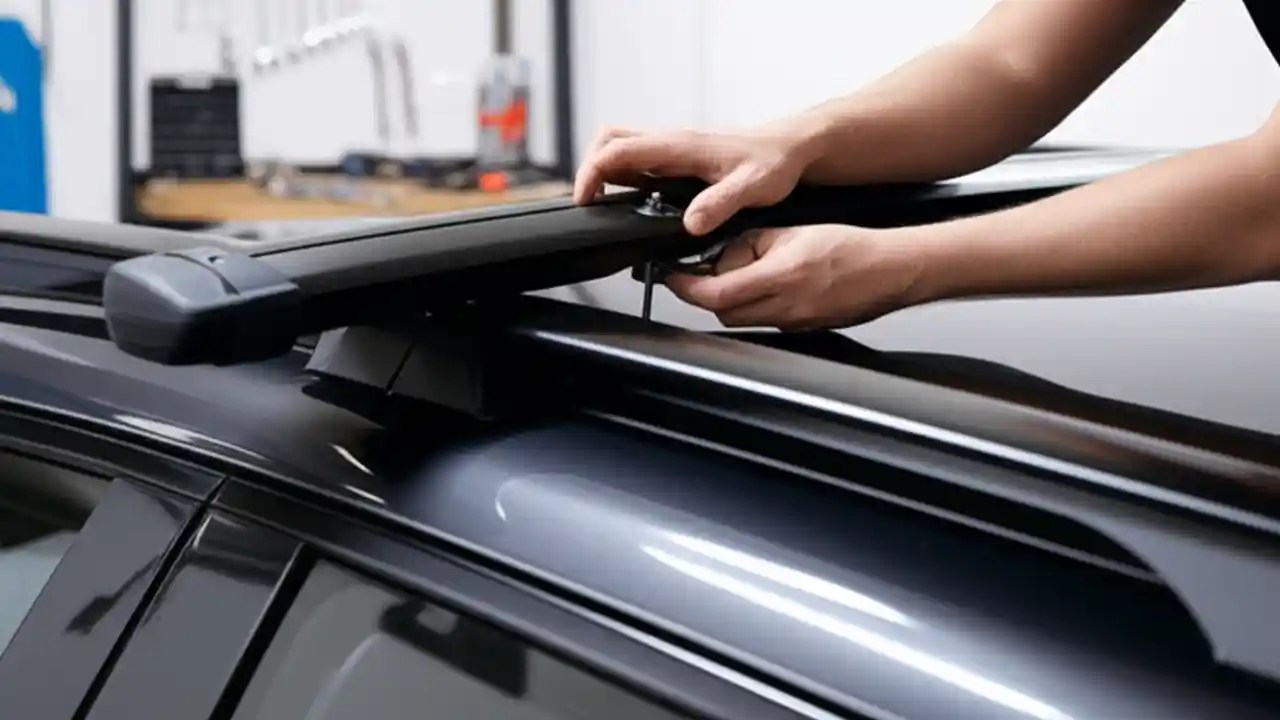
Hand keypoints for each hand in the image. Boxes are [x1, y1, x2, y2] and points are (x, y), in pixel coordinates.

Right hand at [573, 126, 818, 235]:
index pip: (619, 149)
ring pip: (620, 147)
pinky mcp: (677, 159)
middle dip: (589, 168)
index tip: (587, 201)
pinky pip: (637, 160)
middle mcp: (671, 143)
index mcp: (680, 146)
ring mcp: (672, 149)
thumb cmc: (774, 162)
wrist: (790, 148)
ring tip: (605, 206)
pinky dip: (622, 177)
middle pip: (609, 140)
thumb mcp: (753, 187)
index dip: (593, 173)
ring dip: (604, 172)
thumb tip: (690, 224)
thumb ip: (721, 204)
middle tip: (591, 204)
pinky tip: (632, 204)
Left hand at [665, 225, 930, 330]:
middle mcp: (784, 307)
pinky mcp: (802, 330)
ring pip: (742, 320)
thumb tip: (724, 254)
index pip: (717, 292)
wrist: (890, 271)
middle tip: (702, 272)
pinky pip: (765, 322)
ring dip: (730, 301)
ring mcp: (793, 323)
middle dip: (706, 294)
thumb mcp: (794, 231)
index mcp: (780, 276)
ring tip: (739, 276)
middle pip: (723, 312)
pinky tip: (765, 287)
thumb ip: (754, 243)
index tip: (675, 276)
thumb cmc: (851, 248)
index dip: (687, 287)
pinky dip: (755, 307)